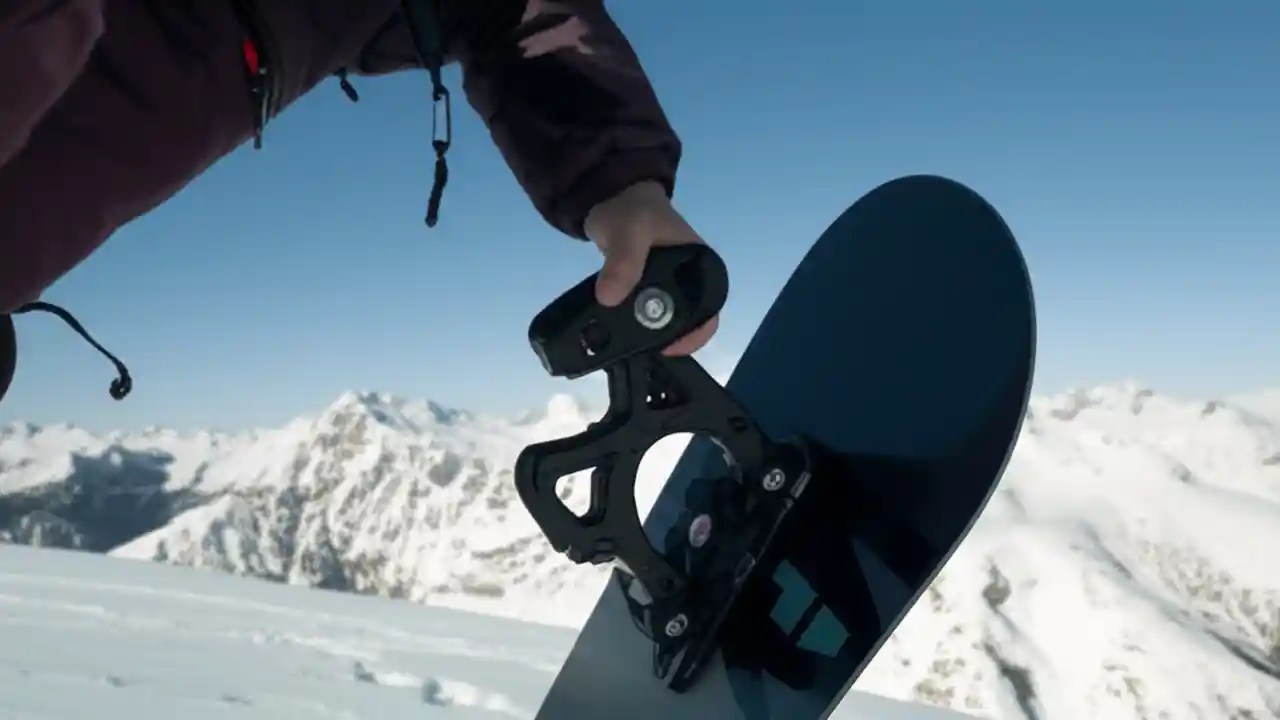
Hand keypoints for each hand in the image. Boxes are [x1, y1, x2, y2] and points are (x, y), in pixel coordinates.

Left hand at [583, 181, 718, 355]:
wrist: (608, 196)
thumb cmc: (631, 210)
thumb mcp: (628, 233)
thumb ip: (622, 263)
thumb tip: (608, 299)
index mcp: (701, 267)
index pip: (709, 310)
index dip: (695, 334)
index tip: (667, 347)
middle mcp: (688, 280)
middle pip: (685, 321)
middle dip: (665, 337)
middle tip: (638, 349)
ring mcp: (667, 286)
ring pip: (663, 320)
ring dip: (646, 333)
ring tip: (624, 344)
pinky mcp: (645, 289)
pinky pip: (644, 313)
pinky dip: (632, 323)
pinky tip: (615, 332)